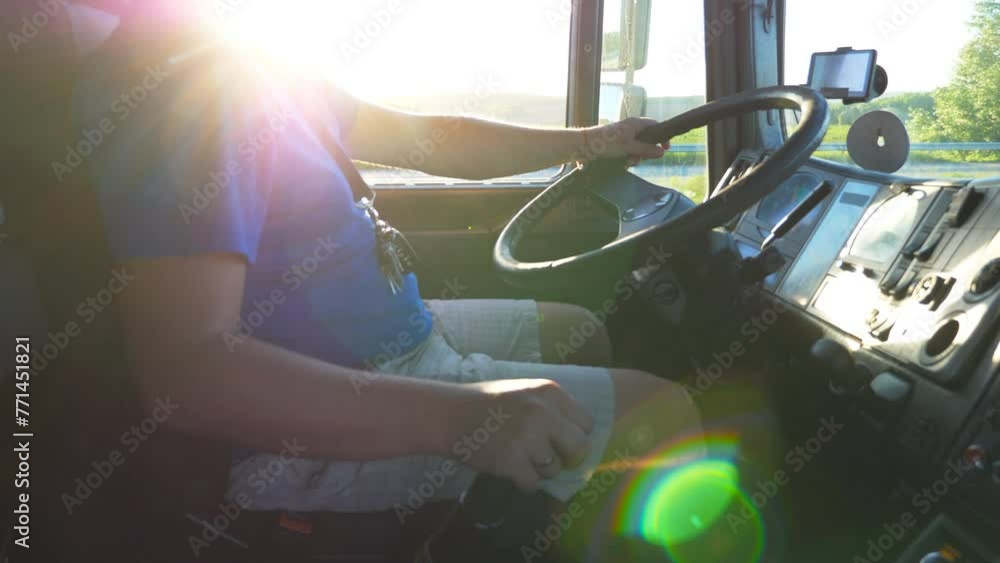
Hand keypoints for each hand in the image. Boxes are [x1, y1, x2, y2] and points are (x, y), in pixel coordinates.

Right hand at [445, 379, 593, 492]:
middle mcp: (543, 413)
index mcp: (550, 392)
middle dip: (566, 457)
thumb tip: (576, 439)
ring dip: (539, 470)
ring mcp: (528, 438)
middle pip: (580, 448)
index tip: (561, 441)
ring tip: (518, 458)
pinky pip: (532, 484)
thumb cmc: (487, 402)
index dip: (574, 435)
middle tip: (548, 457)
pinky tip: (509, 469)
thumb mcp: (525, 392)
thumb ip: (551, 409)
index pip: (586, 423)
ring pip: (554, 469)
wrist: (450, 414)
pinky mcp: (512, 461)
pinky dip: (523, 483)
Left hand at [581, 117, 669, 165]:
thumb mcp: (629, 147)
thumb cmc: (607, 144)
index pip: (655, 125)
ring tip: (629, 162)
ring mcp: (623, 135)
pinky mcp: (616, 144)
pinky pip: (628, 150)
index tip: (665, 148)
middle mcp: (630, 127)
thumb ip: (647, 150)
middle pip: (647, 138)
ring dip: (636, 156)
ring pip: (637, 146)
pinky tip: (623, 163)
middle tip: (641, 158)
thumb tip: (663, 152)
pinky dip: (628, 157)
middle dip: (646, 151)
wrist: (585, 146)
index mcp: (635, 123)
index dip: (662, 136)